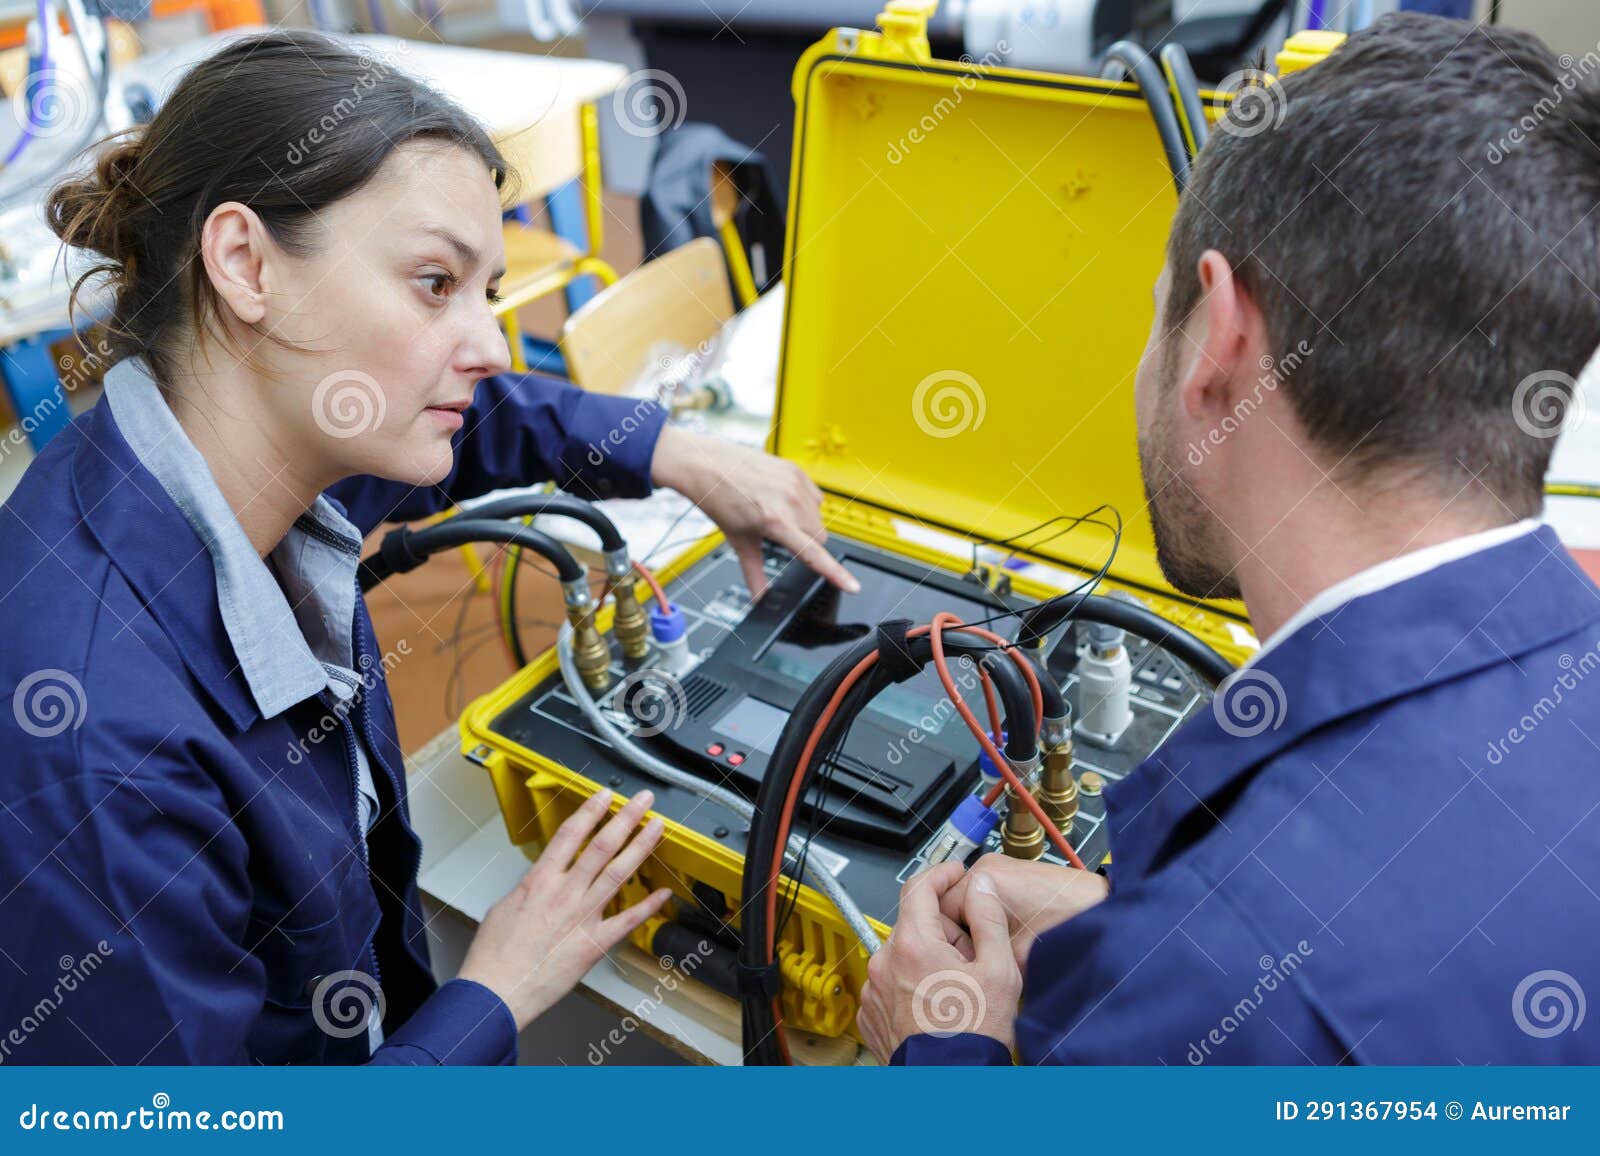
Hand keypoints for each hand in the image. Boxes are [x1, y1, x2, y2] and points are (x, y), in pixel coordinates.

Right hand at [458, 788, 669, 1030]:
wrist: (495, 991)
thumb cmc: (494, 955)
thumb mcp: (504, 907)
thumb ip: (530, 889)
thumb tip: (541, 880)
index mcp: (539, 881)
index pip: (570, 834)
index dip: (591, 811)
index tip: (605, 795)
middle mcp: (565, 894)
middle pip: (602, 846)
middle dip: (626, 818)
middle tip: (643, 800)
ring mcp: (582, 918)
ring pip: (618, 874)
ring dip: (641, 847)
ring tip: (656, 828)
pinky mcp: (594, 944)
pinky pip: (627, 921)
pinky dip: (648, 906)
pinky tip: (663, 892)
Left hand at [649, 424, 857, 596]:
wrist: (706, 463)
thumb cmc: (719, 500)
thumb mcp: (739, 542)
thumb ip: (753, 576)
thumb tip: (760, 599)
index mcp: (775, 522)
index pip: (813, 554)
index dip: (835, 573)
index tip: (852, 586)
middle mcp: (790, 501)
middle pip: (819, 538)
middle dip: (806, 544)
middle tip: (779, 537)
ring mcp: (795, 483)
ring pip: (819, 518)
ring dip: (806, 524)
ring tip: (777, 515)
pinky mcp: (797, 470)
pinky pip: (816, 497)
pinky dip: (805, 504)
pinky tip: (782, 500)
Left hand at [856, 862, 1021, 1062]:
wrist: (949, 1085)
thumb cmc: (972, 1037)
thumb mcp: (999, 970)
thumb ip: (989, 919)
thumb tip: (980, 888)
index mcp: (912, 944)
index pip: (919, 886)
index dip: (941, 874)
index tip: (954, 874)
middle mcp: (884, 962)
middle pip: (914, 925)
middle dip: (943, 932)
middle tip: (971, 956)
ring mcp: (874, 990)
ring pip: (903, 955)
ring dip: (927, 960)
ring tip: (956, 989)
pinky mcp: (871, 1014)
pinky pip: (891, 984)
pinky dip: (911, 985)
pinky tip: (936, 1005)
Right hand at [939, 853, 1109, 971]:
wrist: (1104, 913)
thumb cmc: (1069, 928)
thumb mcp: (1011, 954)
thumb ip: (977, 954)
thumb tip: (955, 966)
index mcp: (983, 878)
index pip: (937, 911)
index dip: (946, 943)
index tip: (956, 962)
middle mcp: (989, 866)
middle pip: (951, 907)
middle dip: (961, 935)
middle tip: (974, 961)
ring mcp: (1002, 868)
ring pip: (968, 905)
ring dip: (976, 929)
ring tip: (992, 952)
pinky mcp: (1014, 876)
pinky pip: (987, 900)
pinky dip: (991, 921)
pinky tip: (1005, 940)